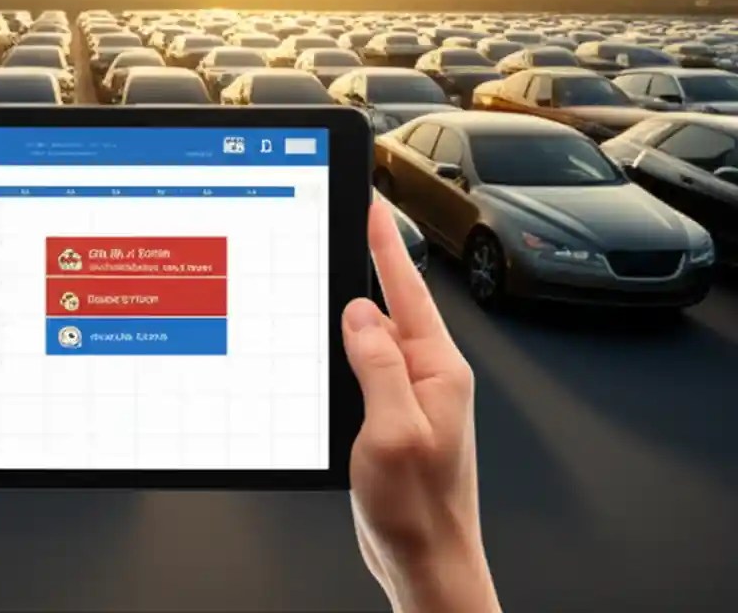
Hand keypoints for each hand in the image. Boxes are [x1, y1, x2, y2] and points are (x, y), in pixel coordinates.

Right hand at [343, 200, 500, 612]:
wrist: (425, 561)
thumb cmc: (418, 510)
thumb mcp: (393, 430)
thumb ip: (379, 366)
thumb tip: (363, 314)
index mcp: (439, 372)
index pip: (408, 292)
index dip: (387, 245)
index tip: (373, 206)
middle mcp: (429, 379)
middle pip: (393, 308)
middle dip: (368, 265)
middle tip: (345, 226)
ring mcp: (410, 399)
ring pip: (375, 339)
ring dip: (352, 311)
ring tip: (331, 276)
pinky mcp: (391, 419)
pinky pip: (366, 370)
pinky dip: (344, 352)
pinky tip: (328, 346)